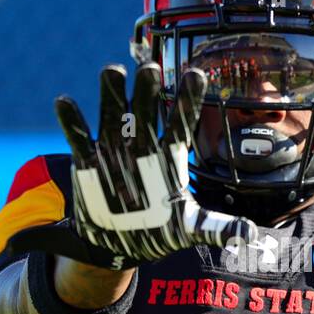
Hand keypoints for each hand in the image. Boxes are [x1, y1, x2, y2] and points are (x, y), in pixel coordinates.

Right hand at [4, 63, 256, 269]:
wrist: (121, 244)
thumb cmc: (161, 230)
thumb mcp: (190, 230)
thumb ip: (217, 228)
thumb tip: (249, 236)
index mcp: (170, 154)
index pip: (182, 121)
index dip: (188, 100)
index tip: (197, 74)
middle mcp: (143, 143)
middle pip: (147, 109)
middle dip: (148, 89)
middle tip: (150, 69)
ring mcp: (114, 147)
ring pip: (114, 112)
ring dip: (111, 93)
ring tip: (111, 71)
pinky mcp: (88, 160)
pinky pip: (79, 135)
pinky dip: (72, 120)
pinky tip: (64, 102)